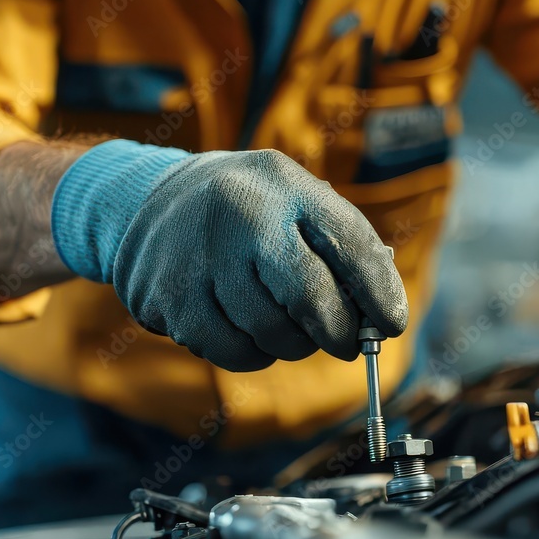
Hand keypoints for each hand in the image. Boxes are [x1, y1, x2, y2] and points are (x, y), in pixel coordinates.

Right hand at [113, 149, 407, 370]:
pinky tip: (245, 330)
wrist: (147, 203)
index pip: (347, 240)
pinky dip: (252, 354)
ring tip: (285, 326)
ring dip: (292, 344)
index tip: (391, 323)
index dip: (379, 290)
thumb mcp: (292, 200)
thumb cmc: (245, 212)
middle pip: (309, 298)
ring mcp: (198, 256)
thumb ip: (339, 247)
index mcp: (283, 184)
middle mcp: (238, 213)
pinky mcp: (168, 298)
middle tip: (345, 343)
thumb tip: (379, 316)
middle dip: (338, 333)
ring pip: (270, 334)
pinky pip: (232, 351)